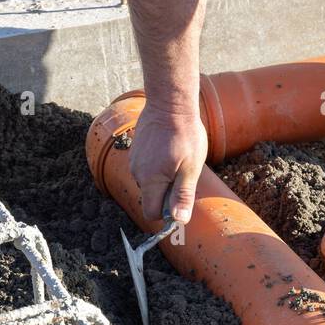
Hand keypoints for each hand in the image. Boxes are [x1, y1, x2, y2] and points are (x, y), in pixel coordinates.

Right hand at [128, 103, 207, 224]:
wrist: (170, 103)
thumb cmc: (184, 135)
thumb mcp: (191, 169)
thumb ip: (182, 196)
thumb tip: (178, 221)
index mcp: (150, 181)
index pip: (151, 213)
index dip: (166, 214)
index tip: (180, 201)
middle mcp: (136, 173)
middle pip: (150, 198)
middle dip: (166, 194)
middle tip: (183, 175)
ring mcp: (134, 160)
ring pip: (149, 183)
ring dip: (163, 179)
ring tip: (177, 159)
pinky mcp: (135, 150)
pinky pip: (146, 168)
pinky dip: (157, 166)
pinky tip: (168, 150)